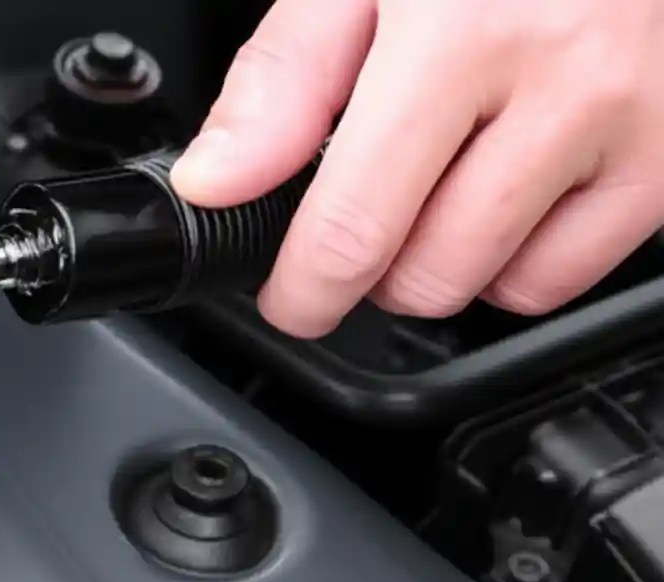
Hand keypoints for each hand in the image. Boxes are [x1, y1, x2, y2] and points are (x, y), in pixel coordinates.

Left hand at [171, 0, 663, 337]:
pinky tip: (505, 188)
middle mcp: (562, 79)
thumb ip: (285, 77)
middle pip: (421, 275)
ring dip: (441, 262)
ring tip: (440, 179)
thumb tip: (216, 182)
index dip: (304, 289)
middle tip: (363, 213)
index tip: (290, 297)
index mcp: (460, 28)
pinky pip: (566, 275)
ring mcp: (633, 123)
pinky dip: (517, 257)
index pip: (356, 224)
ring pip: (494, 287)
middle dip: (367, 269)